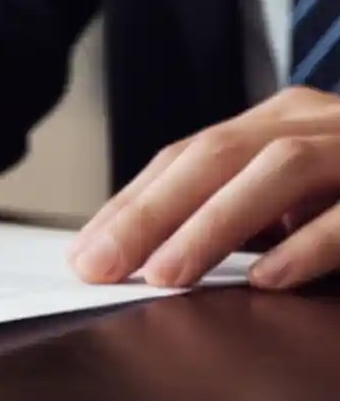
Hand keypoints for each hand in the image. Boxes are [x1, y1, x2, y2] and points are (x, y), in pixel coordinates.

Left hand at [69, 87, 339, 289]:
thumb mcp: (296, 202)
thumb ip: (237, 218)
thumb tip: (141, 259)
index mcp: (283, 122)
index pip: (188, 156)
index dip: (132, 204)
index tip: (83, 254)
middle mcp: (318, 122)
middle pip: (218, 154)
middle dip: (150, 212)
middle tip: (101, 267)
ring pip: (280, 168)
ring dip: (214, 223)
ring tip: (164, 274)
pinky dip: (307, 244)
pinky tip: (266, 279)